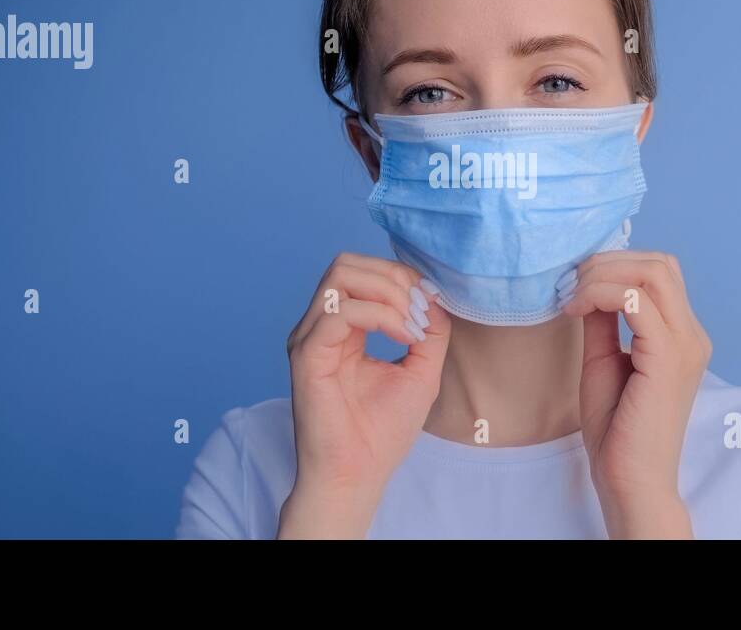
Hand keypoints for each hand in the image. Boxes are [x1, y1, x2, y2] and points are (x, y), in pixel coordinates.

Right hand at [277, 253, 450, 538]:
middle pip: (346, 264)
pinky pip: (339, 312)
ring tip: (412, 326)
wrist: (358, 476)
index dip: (402, 278)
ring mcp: (309, 338)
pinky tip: (404, 337)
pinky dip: (379, 315)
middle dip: (393, 278)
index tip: (431, 305)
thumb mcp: (422, 371)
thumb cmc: (382, 432)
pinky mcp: (307, 355)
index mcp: (341, 328)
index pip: (363, 273)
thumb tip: (433, 296)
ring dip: (388, 293)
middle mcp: (319, 327)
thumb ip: (430, 331)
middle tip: (420, 311)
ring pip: (340, 277)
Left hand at [561, 250, 711, 538]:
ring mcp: (685, 345)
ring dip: (603, 275)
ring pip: (651, 272)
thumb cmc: (618, 430)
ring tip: (571, 297)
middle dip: (607, 262)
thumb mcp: (604, 360)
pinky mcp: (667, 358)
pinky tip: (576, 310)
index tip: (572, 284)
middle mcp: (691, 335)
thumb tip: (589, 284)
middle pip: (659, 263)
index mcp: (681, 335)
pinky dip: (601, 294)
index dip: (613, 264)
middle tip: (569, 284)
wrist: (631, 480)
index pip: (658, 271)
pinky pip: (636, 300)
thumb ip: (603, 321)